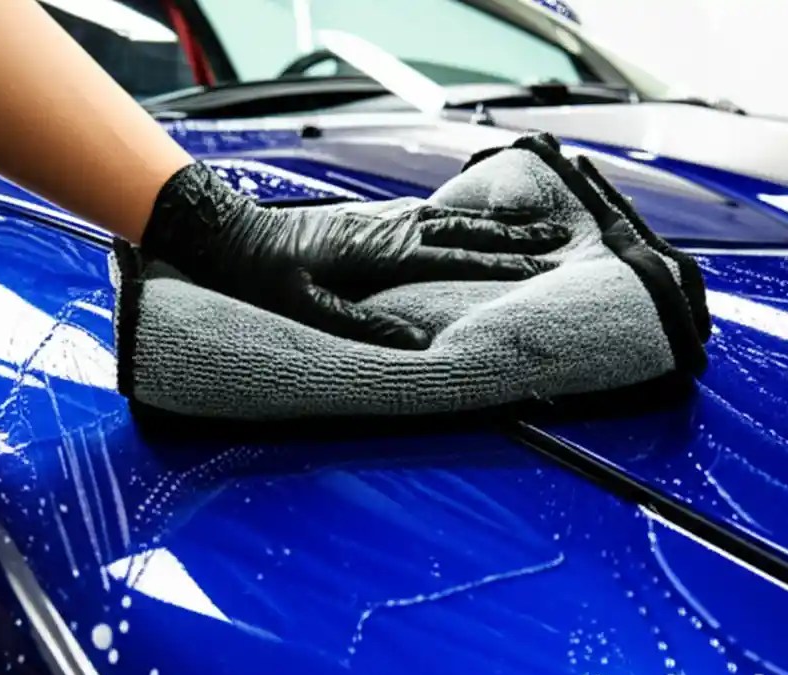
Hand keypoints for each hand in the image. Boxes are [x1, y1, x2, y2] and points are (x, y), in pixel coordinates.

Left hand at [138, 162, 569, 348]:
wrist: (229, 234)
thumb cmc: (262, 277)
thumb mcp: (307, 310)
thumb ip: (363, 327)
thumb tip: (420, 346)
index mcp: (383, 253)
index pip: (455, 261)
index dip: (501, 267)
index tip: (542, 269)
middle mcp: (390, 230)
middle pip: (466, 233)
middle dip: (514, 238)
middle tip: (558, 239)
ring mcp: (381, 220)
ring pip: (452, 220)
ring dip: (495, 224)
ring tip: (533, 225)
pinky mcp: (370, 220)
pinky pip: (431, 215)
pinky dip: (462, 217)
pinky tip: (472, 223)